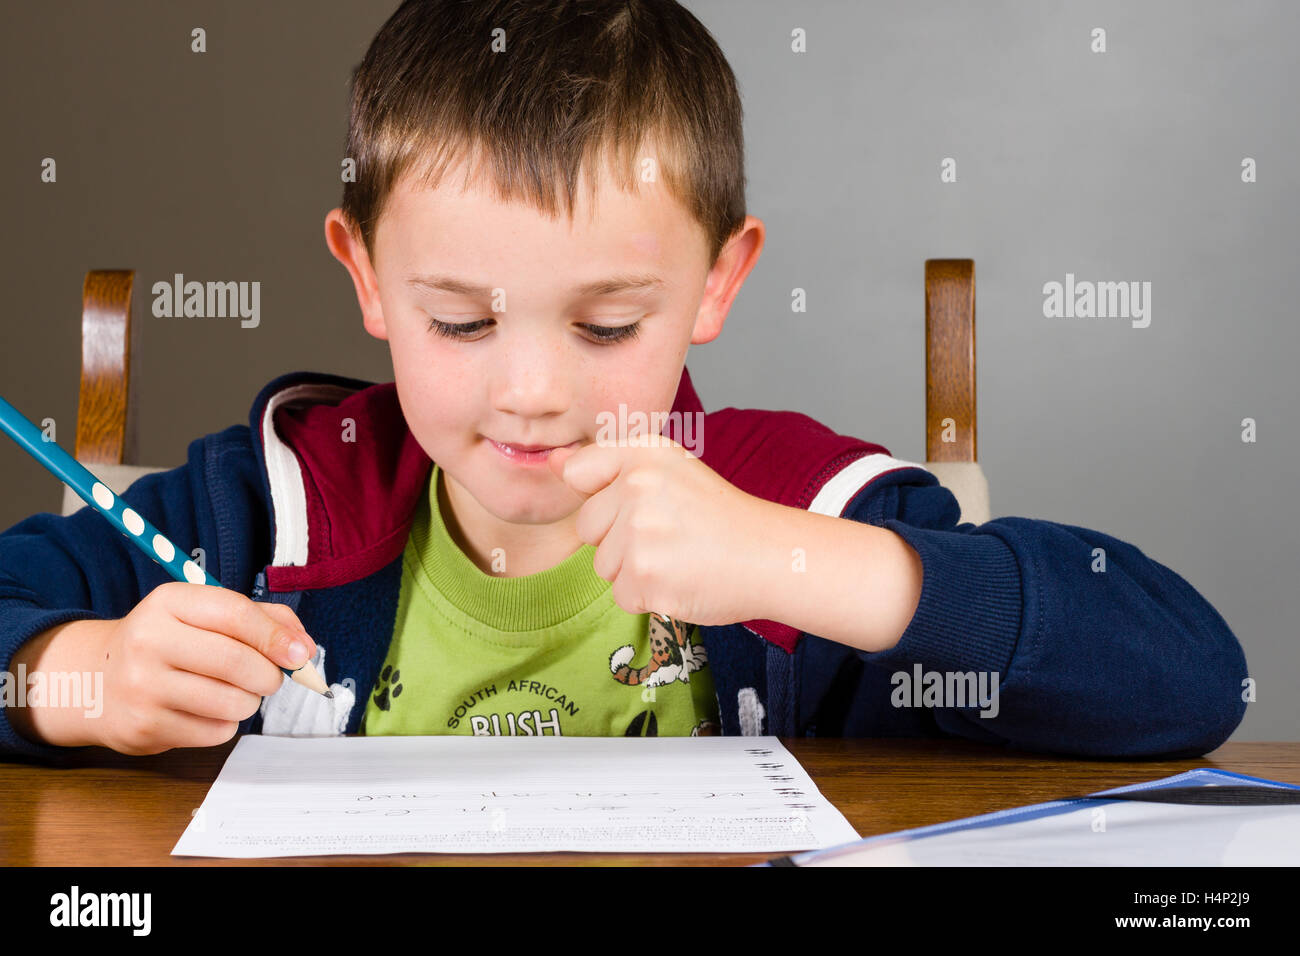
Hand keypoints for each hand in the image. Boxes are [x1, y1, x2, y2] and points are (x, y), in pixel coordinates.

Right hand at [90, 582, 316, 754]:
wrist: (95, 681)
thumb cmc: (169, 643)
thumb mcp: (203, 614)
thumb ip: (262, 620)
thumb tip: (305, 649)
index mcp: (168, 602)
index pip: (235, 614)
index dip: (277, 636)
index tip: (301, 653)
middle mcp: (148, 641)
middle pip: (237, 662)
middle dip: (270, 675)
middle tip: (271, 677)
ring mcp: (142, 687)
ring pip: (233, 703)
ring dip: (249, 701)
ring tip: (233, 692)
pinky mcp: (144, 728)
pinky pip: (216, 732)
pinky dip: (225, 724)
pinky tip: (205, 711)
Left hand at [547, 434, 774, 626]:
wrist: (769, 556)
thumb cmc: (717, 516)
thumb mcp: (668, 471)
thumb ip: (606, 465)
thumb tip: (552, 462)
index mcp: (644, 452)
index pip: (578, 472)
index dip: (604, 496)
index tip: (641, 505)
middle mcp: (638, 486)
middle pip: (587, 527)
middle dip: (619, 539)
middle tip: (670, 535)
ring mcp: (640, 533)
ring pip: (603, 564)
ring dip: (635, 570)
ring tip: (679, 557)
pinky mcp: (645, 577)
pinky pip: (621, 595)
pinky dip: (648, 597)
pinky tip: (681, 580)